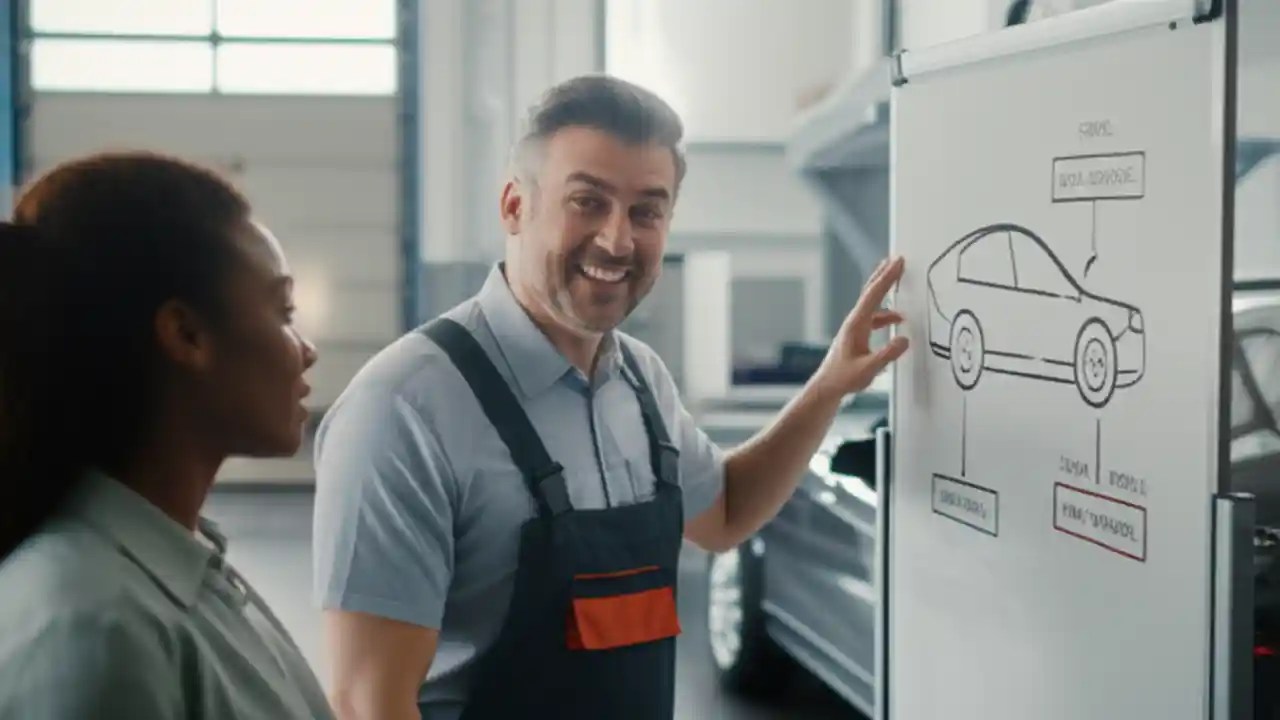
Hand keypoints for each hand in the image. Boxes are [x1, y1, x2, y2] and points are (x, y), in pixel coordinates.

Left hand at [815, 255, 908, 395]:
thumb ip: (887, 355)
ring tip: (897, 279)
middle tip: (896, 259)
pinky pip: (874, 317)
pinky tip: (898, 318)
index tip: (899, 262)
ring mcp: (855, 327)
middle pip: (870, 292)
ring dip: (885, 290)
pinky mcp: (857, 335)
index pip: (874, 295)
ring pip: (872, 303)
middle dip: (884, 274)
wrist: (827, 387)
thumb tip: (905, 339)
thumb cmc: (843, 379)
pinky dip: (886, 313)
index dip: (888, 277)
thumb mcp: (868, 369)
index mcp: (856, 324)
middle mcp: (854, 321)